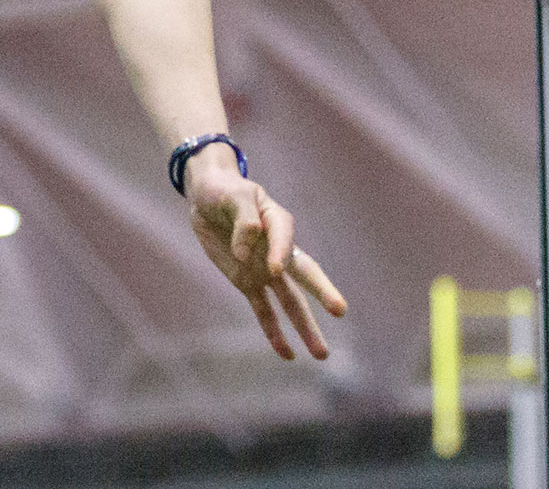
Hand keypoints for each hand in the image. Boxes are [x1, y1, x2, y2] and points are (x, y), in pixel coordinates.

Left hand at [185, 162, 347, 359]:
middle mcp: (279, 251)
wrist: (207, 199)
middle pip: (305, 274)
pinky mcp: (249, 284)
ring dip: (305, 327)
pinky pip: (264, 311)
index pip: (286, 242)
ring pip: (291, 302)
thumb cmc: (224, 192)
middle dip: (321, 292)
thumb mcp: (231, 196)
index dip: (281, 255)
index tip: (274, 268)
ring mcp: (266, 270)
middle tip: (340, 310)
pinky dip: (274, 333)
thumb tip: (246, 252)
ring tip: (322, 354)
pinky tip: (287, 355)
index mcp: (279, 223)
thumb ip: (242, 220)